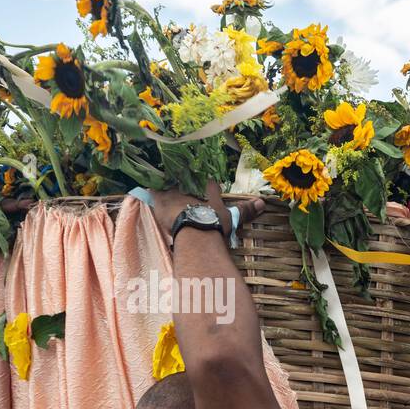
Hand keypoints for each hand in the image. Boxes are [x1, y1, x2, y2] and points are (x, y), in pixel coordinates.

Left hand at [148, 179, 265, 242]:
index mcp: (208, 185)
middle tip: (180, 185)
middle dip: (183, 178)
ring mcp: (175, 189)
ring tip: (162, 182)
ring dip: (166, 181)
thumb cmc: (215, 225)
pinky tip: (147, 186)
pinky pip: (153, 188)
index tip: (201, 186)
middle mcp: (191, 183)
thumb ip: (245, 210)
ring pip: (168, 180)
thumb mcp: (231, 217)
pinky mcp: (161, 198)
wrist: (196, 232)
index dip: (203, 182)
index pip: (205, 178)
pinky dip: (150, 187)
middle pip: (186, 176)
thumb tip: (262, 203)